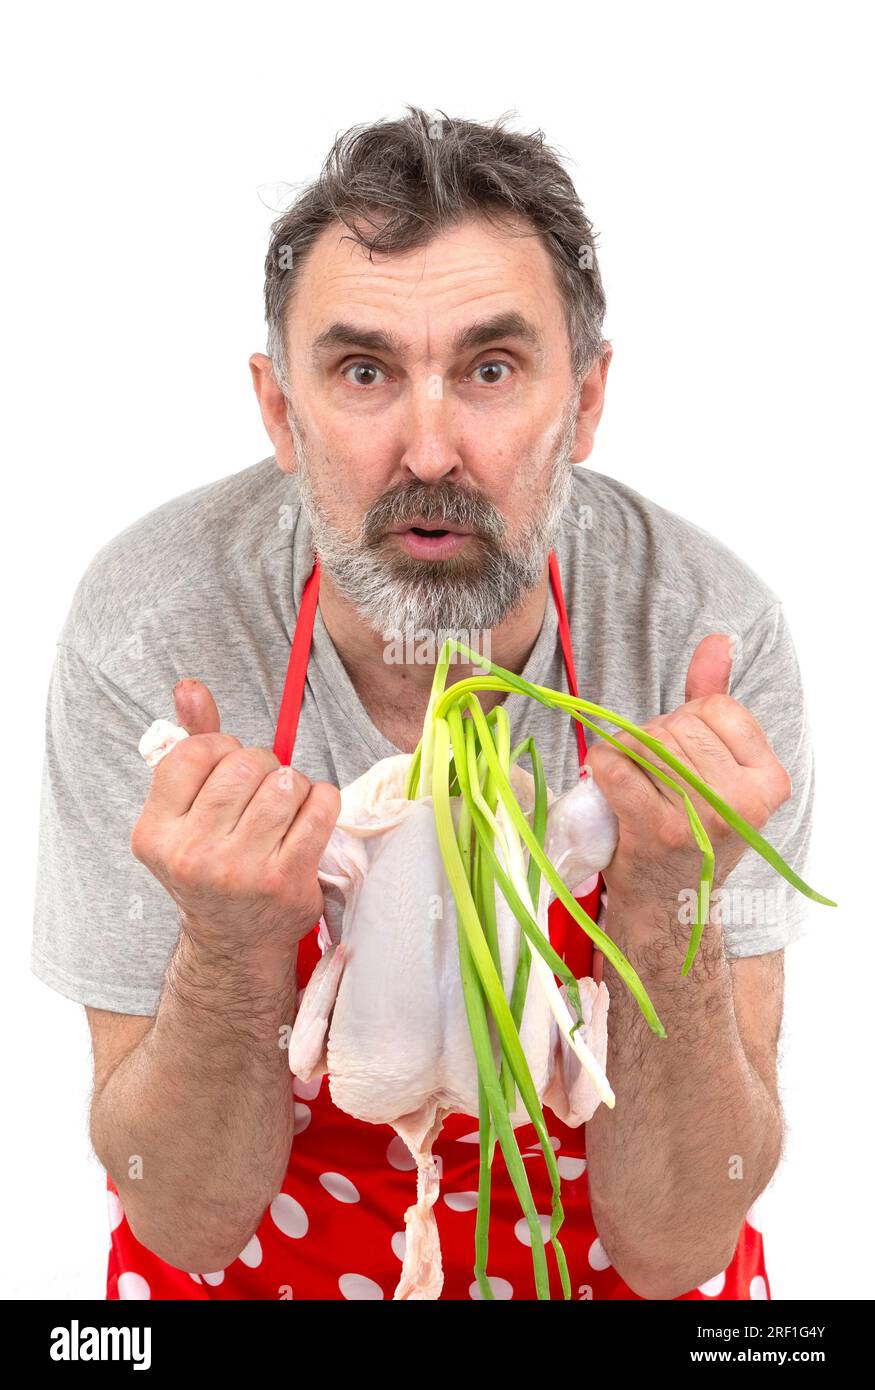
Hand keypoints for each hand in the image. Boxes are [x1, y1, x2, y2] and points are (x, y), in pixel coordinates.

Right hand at [131, 679, 340, 958]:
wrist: (235, 942)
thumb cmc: (212, 862)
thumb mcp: (185, 812)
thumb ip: (188, 744)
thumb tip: (188, 686)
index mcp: (154, 833)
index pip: (194, 752)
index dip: (221, 749)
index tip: (227, 773)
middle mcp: (192, 854)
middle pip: (244, 763)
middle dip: (262, 765)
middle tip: (260, 791)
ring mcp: (240, 871)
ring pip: (285, 781)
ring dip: (293, 784)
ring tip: (284, 807)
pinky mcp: (286, 880)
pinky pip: (320, 806)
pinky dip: (322, 801)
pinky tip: (309, 818)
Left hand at [584, 634, 791, 917]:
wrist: (670, 903)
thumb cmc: (693, 825)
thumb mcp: (720, 768)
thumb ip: (717, 701)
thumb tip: (719, 641)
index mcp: (768, 780)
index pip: (717, 708)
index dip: (690, 719)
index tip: (687, 753)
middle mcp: (741, 800)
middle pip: (678, 723)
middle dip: (656, 736)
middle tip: (656, 774)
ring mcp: (699, 817)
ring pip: (645, 740)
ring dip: (628, 751)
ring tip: (637, 782)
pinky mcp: (654, 829)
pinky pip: (615, 765)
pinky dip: (602, 765)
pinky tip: (609, 782)